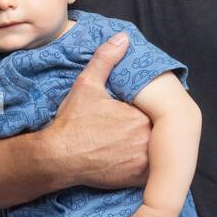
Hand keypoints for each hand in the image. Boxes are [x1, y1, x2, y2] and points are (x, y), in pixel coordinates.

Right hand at [49, 32, 151, 188]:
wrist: (57, 158)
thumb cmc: (72, 122)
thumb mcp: (87, 85)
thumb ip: (106, 59)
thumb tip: (122, 38)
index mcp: (141, 116)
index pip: (157, 110)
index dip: (149, 108)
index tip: (139, 108)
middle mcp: (147, 140)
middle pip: (159, 130)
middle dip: (151, 126)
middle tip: (136, 125)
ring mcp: (143, 162)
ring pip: (158, 151)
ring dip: (152, 145)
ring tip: (135, 140)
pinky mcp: (136, 179)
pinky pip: (151, 171)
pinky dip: (146, 163)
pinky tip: (132, 155)